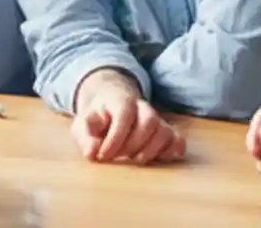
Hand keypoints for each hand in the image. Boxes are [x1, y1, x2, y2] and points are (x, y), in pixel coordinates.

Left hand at [70, 69, 184, 164]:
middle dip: (133, 144)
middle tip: (119, 157)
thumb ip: (84, 136)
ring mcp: (157, 120)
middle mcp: (143, 108)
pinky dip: (173, 151)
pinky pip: (177, 140)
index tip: (103, 156)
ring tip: (136, 159)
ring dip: (152, 150)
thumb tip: (92, 153)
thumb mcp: (83, 124)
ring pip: (165, 131)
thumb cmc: (98, 118)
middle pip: (150, 121)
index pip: (125, 115)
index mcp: (121, 100)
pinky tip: (160, 159)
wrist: (112, 105)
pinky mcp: (166, 133)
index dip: (115, 138)